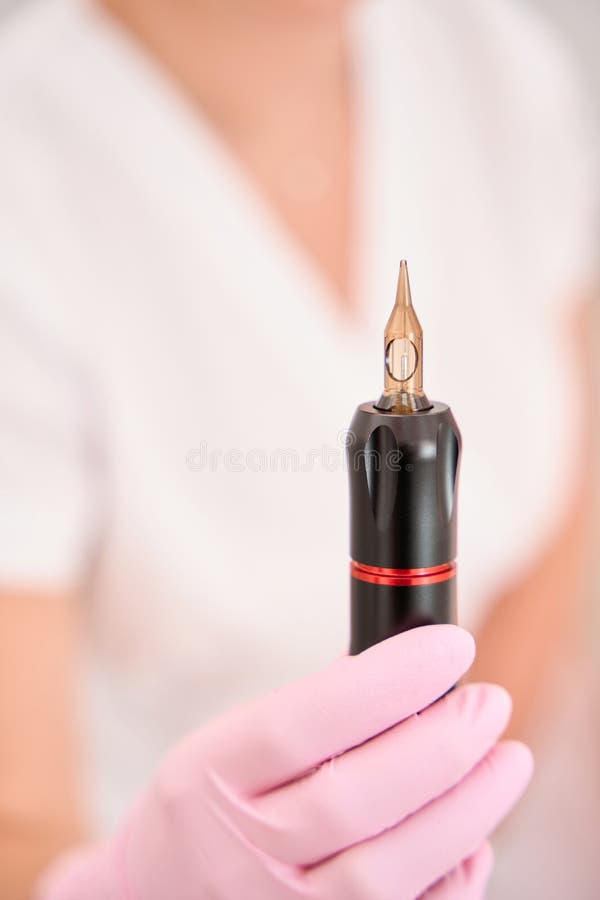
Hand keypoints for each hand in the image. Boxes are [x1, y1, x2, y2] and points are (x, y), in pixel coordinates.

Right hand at [37, 625, 531, 899]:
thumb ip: (309, 712)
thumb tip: (408, 669)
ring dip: (464, 811)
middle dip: (440, 744)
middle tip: (488, 703)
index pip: (300, 724)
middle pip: (353, 801)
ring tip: (504, 761)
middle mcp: (237, 853)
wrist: (158, 898)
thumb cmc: (208, 806)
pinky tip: (474, 835)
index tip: (449, 646)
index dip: (385, 682)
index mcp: (206, 777)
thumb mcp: (228, 743)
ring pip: (385, 875)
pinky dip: (452, 880)